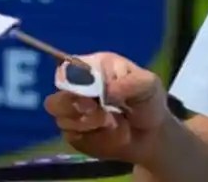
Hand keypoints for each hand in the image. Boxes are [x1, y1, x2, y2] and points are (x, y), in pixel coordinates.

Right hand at [43, 52, 169, 164]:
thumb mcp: (147, 85)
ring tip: (113, 122)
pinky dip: (94, 138)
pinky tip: (112, 134)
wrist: (152, 134)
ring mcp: (74, 114)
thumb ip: (128, 83)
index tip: (90, 93)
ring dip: (89, 124)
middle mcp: (78, 89)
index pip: (67, 68)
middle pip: (56, 99)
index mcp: (93, 68)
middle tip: (99, 112)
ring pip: (63, 120)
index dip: (71, 80)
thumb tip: (107, 91)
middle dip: (76, 107)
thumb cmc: (147, 100)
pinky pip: (73, 138)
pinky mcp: (76, 135)